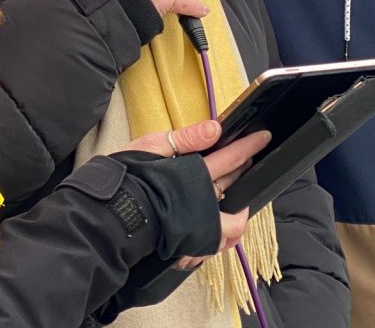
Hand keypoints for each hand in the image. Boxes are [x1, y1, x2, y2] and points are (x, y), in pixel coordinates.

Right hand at [123, 119, 270, 264]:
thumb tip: (214, 129)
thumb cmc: (128, 179)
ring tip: (236, 200)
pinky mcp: (191, 246)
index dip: (248, 147)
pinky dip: (220, 235)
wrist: (112, 214)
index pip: (230, 158)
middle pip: (232, 186)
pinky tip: (215, 227)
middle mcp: (204, 204)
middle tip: (248, 160)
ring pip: (231, 223)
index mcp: (195, 177)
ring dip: (237, 209)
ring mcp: (200, 229)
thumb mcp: (152, 147)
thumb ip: (186, 139)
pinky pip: (215, 242)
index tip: (262, 138)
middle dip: (242, 171)